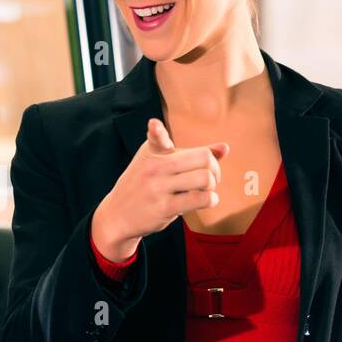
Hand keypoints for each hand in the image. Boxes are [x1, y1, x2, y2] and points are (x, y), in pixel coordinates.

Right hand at [91, 118, 228, 260]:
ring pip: (204, 178)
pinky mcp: (164, 207)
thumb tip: (225, 147)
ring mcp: (158, 187)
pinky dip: (211, 200)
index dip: (156, 129)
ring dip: (212, 186)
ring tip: (206, 190)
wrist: (117, 215)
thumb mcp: (157, 163)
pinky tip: (206, 201)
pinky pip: (199, 199)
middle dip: (215, 169)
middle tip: (211, 177)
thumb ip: (191, 154)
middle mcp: (154, 167)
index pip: (157, 136)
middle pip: (203, 158)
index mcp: (152, 151)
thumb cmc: (142, 187)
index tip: (153, 125)